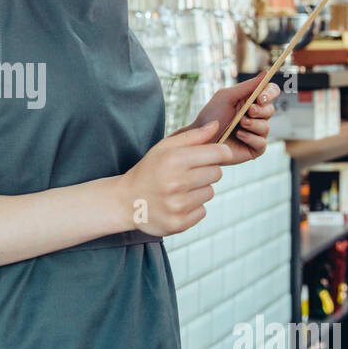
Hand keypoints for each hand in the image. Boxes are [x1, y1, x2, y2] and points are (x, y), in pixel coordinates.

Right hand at [118, 120, 233, 236]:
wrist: (126, 201)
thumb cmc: (148, 170)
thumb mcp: (164, 148)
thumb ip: (192, 136)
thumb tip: (217, 125)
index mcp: (173, 160)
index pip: (217, 154)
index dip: (222, 152)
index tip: (218, 154)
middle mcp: (176, 183)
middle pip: (217, 173)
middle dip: (206, 171)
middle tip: (188, 173)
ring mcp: (178, 206)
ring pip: (210, 192)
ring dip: (199, 190)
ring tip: (179, 189)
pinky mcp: (179, 223)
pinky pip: (203, 211)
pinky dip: (193, 207)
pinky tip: (177, 203)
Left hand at [188, 74, 280, 163]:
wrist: (200, 139)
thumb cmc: (211, 116)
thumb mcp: (227, 97)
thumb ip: (248, 86)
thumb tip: (267, 72)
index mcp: (251, 101)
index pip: (271, 92)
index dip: (270, 93)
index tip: (261, 97)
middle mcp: (256, 117)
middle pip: (271, 110)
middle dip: (259, 110)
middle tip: (247, 111)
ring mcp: (255, 133)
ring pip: (266, 127)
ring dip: (252, 124)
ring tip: (238, 125)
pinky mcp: (253, 149)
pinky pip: (262, 143)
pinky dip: (250, 138)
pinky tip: (238, 135)